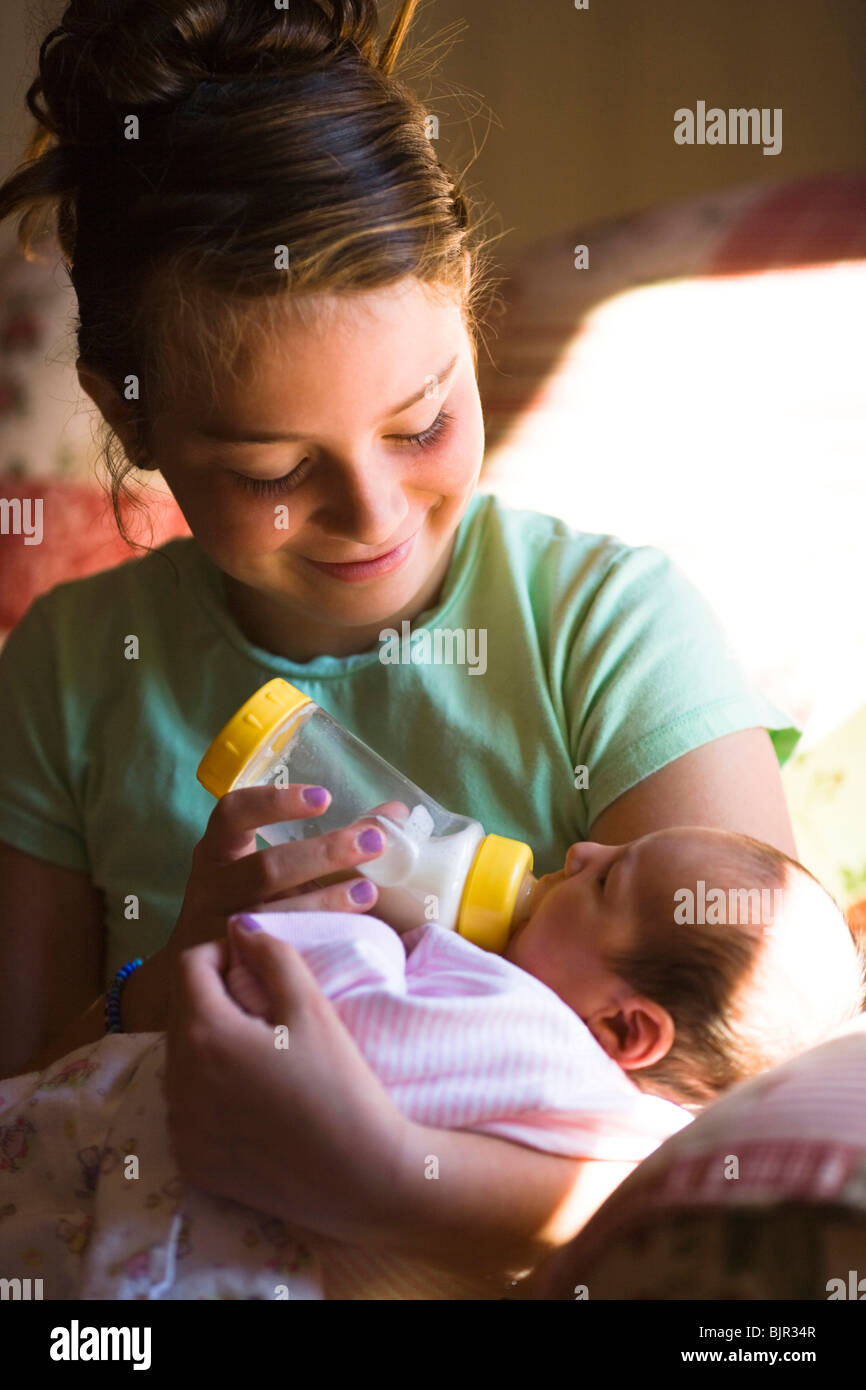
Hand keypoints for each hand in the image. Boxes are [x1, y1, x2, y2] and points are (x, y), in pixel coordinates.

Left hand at [164, 922, 411, 1241]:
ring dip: (209, 1045)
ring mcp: (180, 1126)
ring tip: (262, 1052)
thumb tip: (239, 926)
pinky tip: (255, 1099)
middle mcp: (177, 1081)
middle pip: (182, 1013)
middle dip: (215, 998)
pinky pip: (186, 1108)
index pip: (189, 966)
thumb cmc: (341, 1085)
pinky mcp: (191, 1160)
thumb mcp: (312, 1007)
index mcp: (204, 1034)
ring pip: (181, 1060)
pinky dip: (209, 1093)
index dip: (222, 953)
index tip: (257, 964)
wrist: (360, 1177)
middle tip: (266, 1008)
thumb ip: (272, 955)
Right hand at [165, 784, 389, 968]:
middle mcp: (209, 889)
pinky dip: (311, 946)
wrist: (200, 976)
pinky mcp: (229, 971)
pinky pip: (273, 957)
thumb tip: (395, 813)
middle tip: (372, 842)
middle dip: (322, 855)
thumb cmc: (252, 906)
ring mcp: (214, 933)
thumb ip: (329, 843)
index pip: (233, 813)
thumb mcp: (273, 870)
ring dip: (323, 903)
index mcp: (217, 852)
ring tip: (367, 892)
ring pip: (270, 916)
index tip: (323, 798)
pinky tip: (347, 942)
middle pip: (264, 869)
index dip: (274, 802)